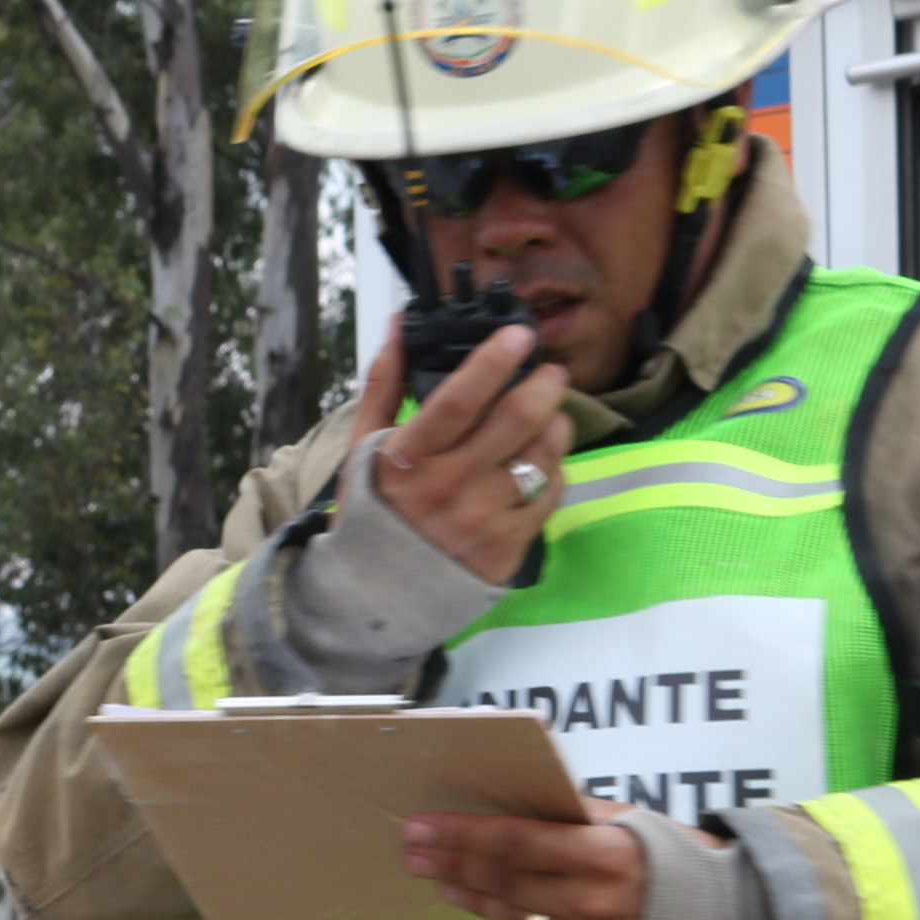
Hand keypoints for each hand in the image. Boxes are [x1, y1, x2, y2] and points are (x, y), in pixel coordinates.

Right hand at [352, 320, 575, 581]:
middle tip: (549, 373)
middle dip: (545, 384)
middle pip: (518, 419)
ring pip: (544, 454)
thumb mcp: (363, 449)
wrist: (377, 595)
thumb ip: (383, 385)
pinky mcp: (509, 547)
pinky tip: (538, 463)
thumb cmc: (372, 512)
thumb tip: (401, 324)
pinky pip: (551, 492)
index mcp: (409, 459)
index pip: (460, 399)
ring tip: (548, 418)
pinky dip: (553, 469)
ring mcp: (483, 520)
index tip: (519, 334)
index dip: (494, 360)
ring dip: (556, 424)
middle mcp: (449, 487)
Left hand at [402, 808, 653, 919]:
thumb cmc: (680, 865)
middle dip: (451, 864)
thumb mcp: (636, 826)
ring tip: (442, 880)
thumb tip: (516, 801)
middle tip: (413, 852)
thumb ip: (578, 817)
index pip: (515, 842)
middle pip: (504, 882)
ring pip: (516, 919)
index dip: (461, 835)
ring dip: (475, 897)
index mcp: (606, 857)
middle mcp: (594, 906)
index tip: (420, 828)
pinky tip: (521, 913)